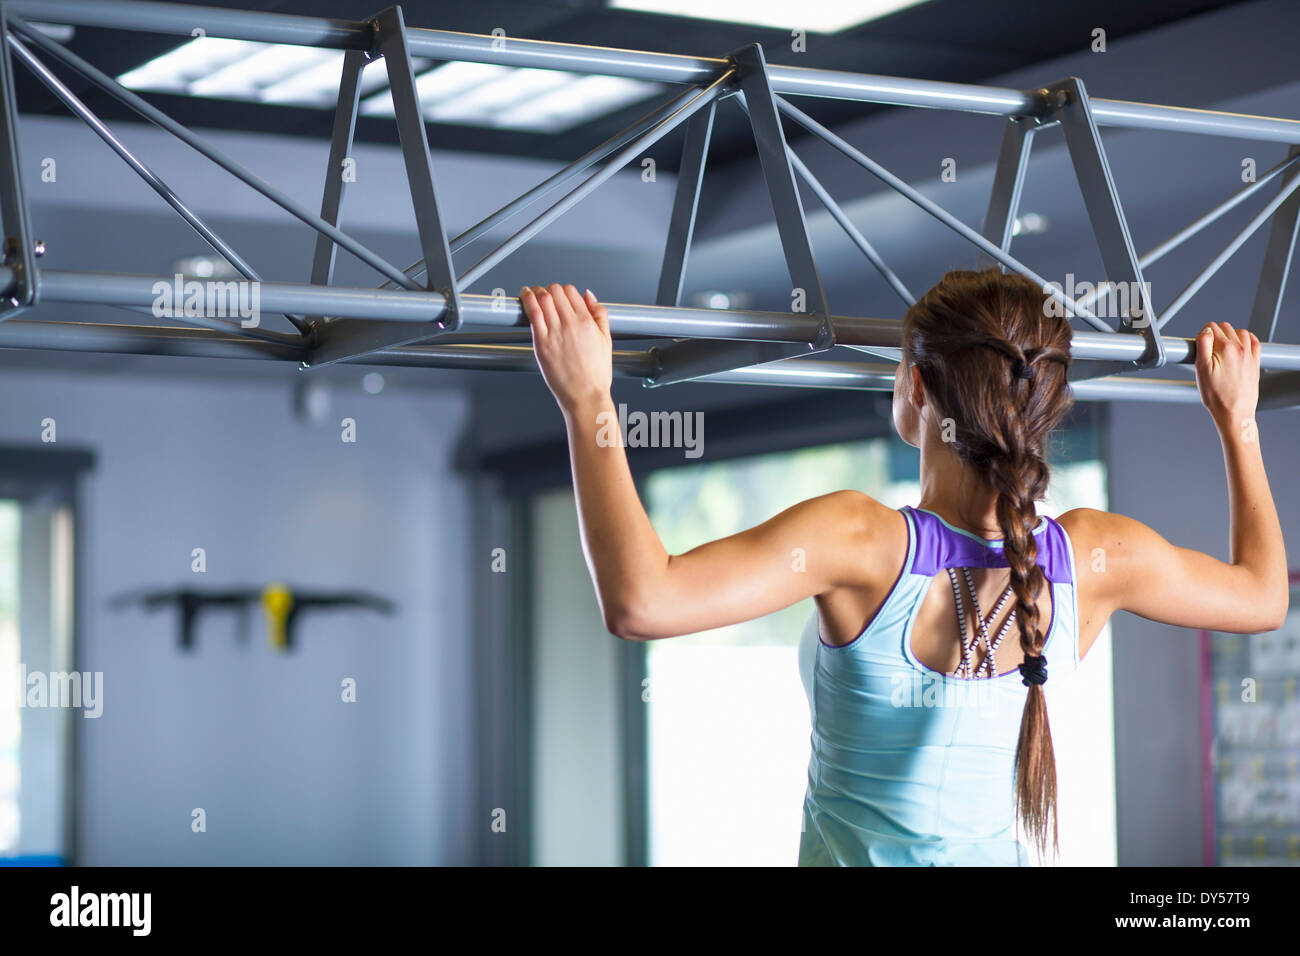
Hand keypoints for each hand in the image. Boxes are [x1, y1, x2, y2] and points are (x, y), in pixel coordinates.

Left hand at [521, 283, 612, 413]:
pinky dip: (527, 300)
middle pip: (555, 291)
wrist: (585, 395)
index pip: (570, 291)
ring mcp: (554, 333)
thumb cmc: (595, 373)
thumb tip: (589, 295)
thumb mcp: (606, 339)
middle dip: (549, 289)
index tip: (559, 296)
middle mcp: (570, 324)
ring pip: (542, 298)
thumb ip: (600, 314)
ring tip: (532, 292)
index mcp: (587, 321)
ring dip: (536, 291)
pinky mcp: (541, 343)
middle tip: (545, 294)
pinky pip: (532, 313)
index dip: (564, 290)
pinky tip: (524, 296)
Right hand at [1195, 321, 1259, 429]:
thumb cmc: (1216, 396)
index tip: (1199, 347)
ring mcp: (1250, 354)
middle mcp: (1240, 348)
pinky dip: (1246, 339)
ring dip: (1230, 336)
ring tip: (1221, 350)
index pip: (1211, 327)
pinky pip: (1254, 341)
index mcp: (1225, 348)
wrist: (1234, 412)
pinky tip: (1238, 347)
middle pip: (1225, 327)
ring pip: (1240, 332)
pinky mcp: (1255, 362)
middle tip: (1208, 351)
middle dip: (1215, 335)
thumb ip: (1202, 345)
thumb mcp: (1201, 369)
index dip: (1202, 335)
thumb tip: (1205, 330)